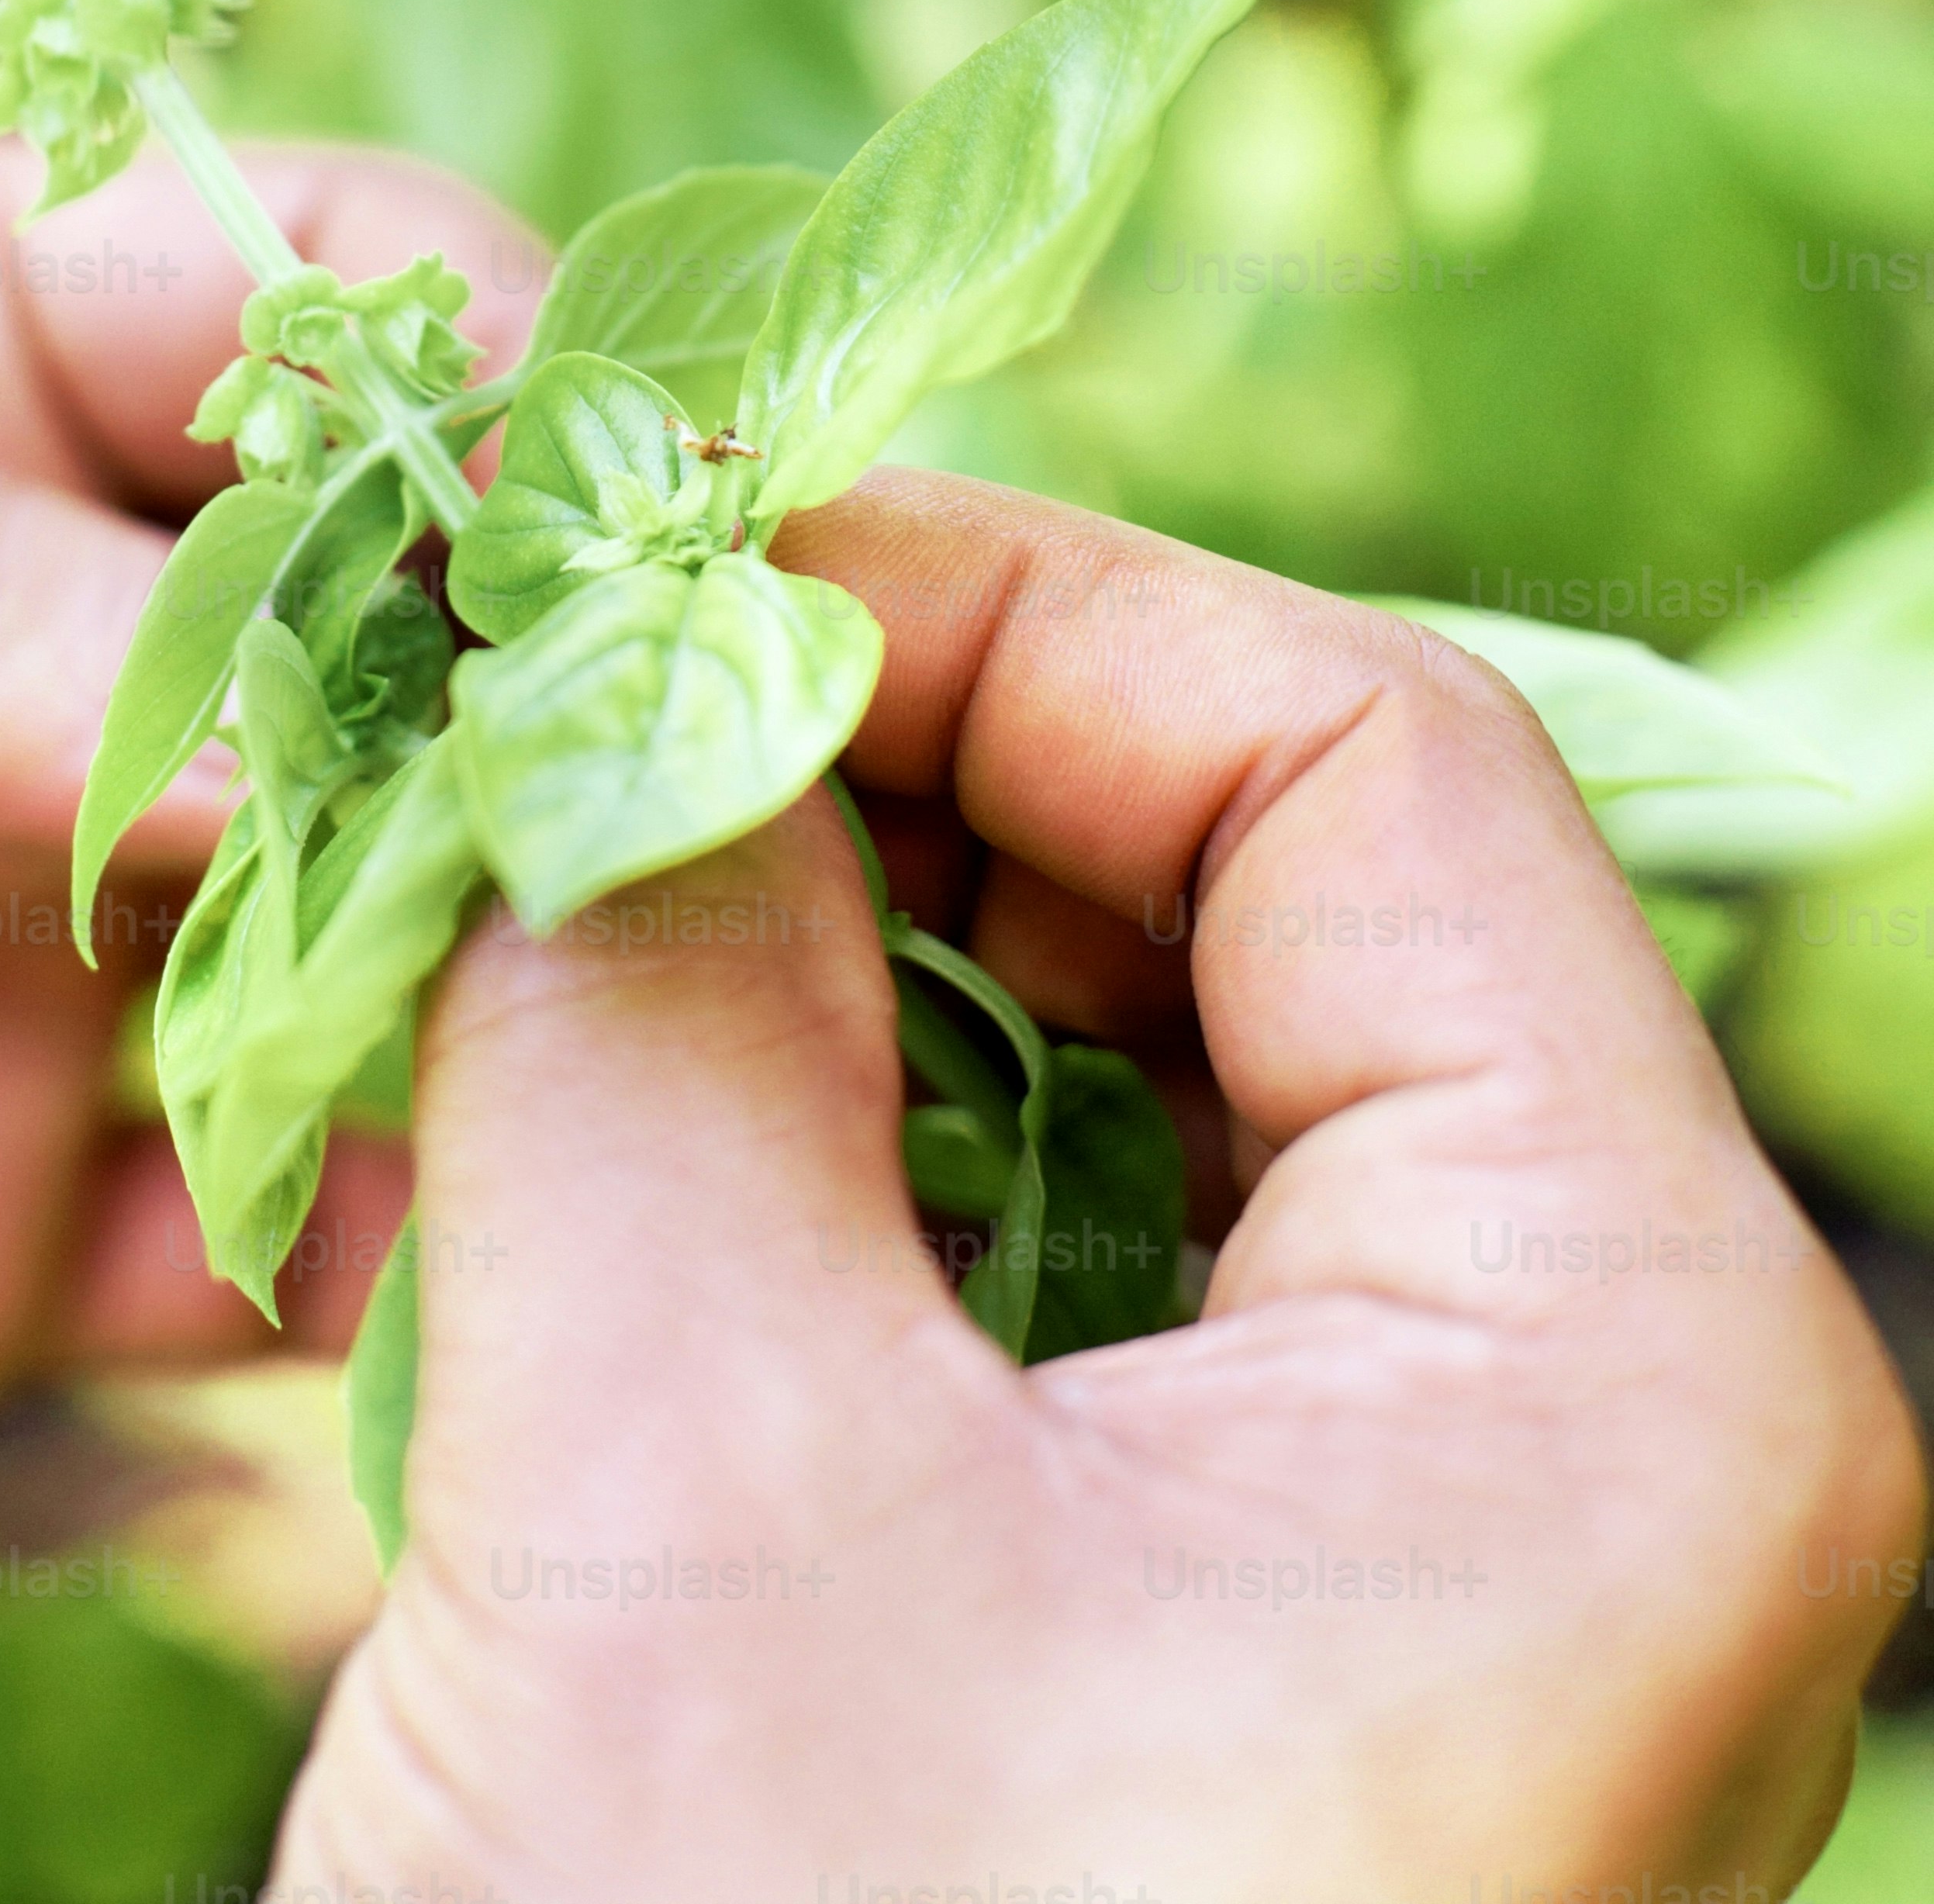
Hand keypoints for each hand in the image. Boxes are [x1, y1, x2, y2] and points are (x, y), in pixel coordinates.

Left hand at [0, 130, 541, 1599]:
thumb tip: (296, 706)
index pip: (290, 282)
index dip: (489, 374)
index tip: (641, 517)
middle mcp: (4, 611)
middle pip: (394, 605)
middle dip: (555, 685)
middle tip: (710, 808)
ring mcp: (11, 914)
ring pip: (381, 909)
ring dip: (527, 967)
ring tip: (658, 1056)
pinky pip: (268, 1213)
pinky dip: (398, 1235)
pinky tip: (495, 1267)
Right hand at [286, 473, 1924, 1903]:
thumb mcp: (685, 1460)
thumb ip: (648, 977)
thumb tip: (591, 628)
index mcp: (1634, 1364)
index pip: (1362, 762)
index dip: (1011, 594)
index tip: (686, 539)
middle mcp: (1611, 1440)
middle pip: (1282, 895)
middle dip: (911, 769)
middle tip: (587, 694)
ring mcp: (1454, 1567)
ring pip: (1168, 1076)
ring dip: (855, 959)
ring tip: (564, 902)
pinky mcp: (1273, 1658)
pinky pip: (1100, 1279)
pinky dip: (864, 1163)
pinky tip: (628, 1135)